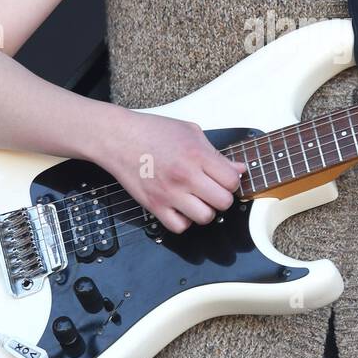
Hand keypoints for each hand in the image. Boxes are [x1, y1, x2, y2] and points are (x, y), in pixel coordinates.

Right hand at [95, 108, 247, 233]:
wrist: (119, 137)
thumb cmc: (153, 131)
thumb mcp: (191, 132)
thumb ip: (216, 153)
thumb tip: (239, 169)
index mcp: (197, 155)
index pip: (232, 181)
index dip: (232, 181)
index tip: (225, 178)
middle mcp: (185, 176)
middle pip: (223, 202)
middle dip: (222, 197)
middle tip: (213, 189)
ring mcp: (169, 193)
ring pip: (205, 217)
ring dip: (205, 210)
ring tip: (197, 198)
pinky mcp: (154, 205)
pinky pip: (179, 227)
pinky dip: (184, 220)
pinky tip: (181, 207)